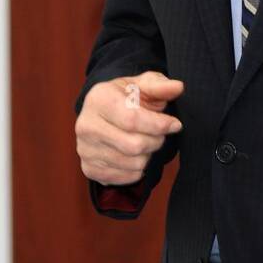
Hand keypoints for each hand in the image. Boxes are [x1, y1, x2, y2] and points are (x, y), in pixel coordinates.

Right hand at [76, 70, 183, 186]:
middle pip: (134, 145)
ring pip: (133, 163)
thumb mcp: (142, 85)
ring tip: (146, 141)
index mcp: (98, 99)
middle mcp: (86, 125)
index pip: (132, 119)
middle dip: (156, 141)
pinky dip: (138, 168)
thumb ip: (160, 86)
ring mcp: (85, 149)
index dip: (159, 125)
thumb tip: (178, 87)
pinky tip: (136, 154)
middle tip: (160, 134)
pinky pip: (125, 177)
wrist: (103, 114)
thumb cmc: (126, 97)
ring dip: (148, 155)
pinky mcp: (89, 168)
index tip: (175, 124)